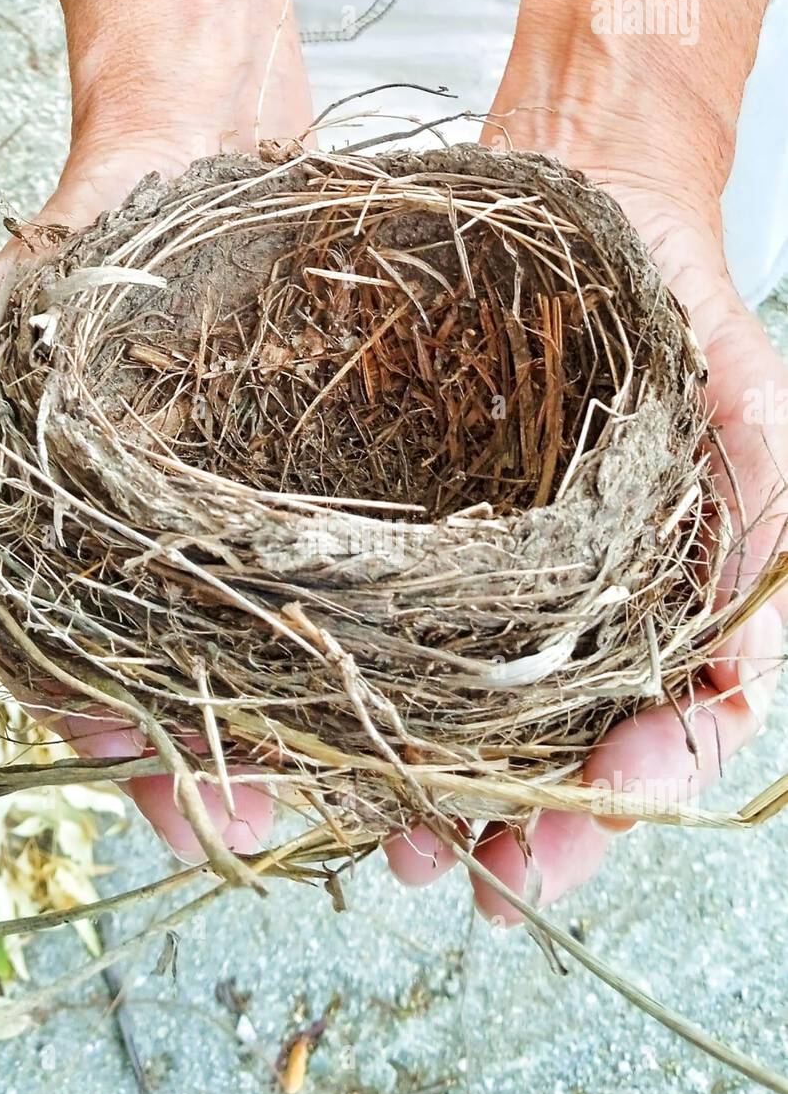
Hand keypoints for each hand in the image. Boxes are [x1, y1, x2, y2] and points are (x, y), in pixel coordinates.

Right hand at [0, 28, 312, 859]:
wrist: (215, 136)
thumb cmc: (101, 222)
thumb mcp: (19, 311)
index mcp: (72, 545)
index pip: (85, 683)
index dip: (127, 751)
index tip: (181, 807)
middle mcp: (158, 556)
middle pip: (189, 701)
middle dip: (229, 774)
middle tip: (285, 828)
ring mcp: (242, 530)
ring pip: (271, 664)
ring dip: (309, 737)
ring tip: (369, 802)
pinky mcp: (320, 494)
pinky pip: (343, 591)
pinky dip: (369, 647)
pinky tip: (419, 694)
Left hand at [386, 122, 787, 920]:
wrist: (590, 215)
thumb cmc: (685, 320)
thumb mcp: (756, 425)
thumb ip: (763, 544)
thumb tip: (744, 680)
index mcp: (673, 619)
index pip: (672, 740)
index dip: (643, 788)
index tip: (603, 800)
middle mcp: (585, 630)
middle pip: (565, 770)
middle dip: (535, 836)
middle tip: (495, 877)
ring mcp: (497, 601)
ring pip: (474, 738)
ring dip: (447, 808)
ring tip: (410, 854)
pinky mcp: (416, 561)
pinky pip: (395, 653)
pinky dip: (376, 718)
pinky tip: (347, 759)